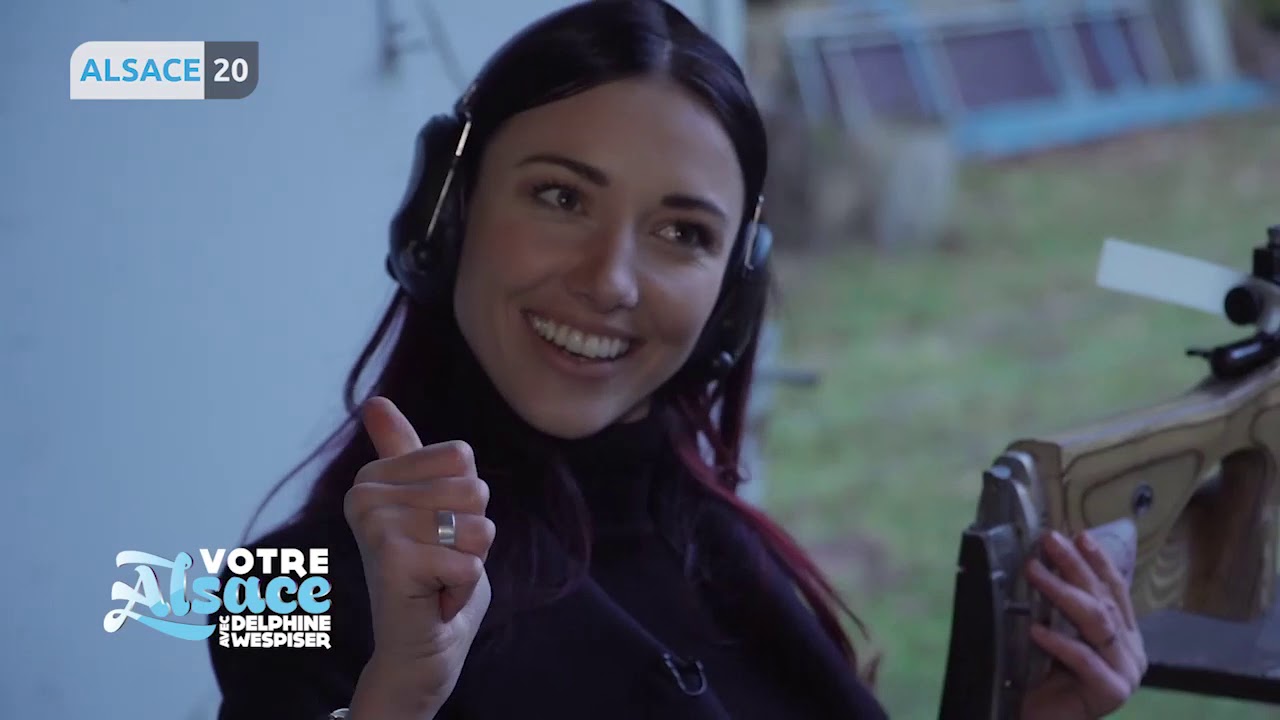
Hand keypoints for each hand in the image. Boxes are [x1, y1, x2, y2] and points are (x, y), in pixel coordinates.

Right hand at [345, 396, 494, 718]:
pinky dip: (463, 589)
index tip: (435, 533)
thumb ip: (407, 456)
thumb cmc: (431, 578)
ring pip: (476, 525)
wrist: (418, 652)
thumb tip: (374, 402)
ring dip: (469, 563)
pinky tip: (433, 600)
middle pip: (474, 489)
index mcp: (373, 477)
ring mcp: (374, 526)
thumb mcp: (430, 506)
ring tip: (434, 580)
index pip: (462, 457)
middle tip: (437, 562)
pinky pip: (470, 561)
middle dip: (472, 534)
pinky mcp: (391, 558)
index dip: (468, 502)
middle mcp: (363, 495)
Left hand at [1021, 530, 1147, 718]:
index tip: (1079, 535)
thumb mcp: (1055, 636)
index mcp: (1125, 637)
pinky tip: (1035, 629)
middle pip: (1104, 601)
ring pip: (1096, 624)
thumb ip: (1061, 610)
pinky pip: (1084, 660)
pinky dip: (1059, 642)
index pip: (1115, 592)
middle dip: (1076, 567)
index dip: (1098, 562)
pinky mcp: (1110, 694)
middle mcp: (1132, 653)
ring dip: (1062, 593)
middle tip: (1050, 541)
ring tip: (1034, 571)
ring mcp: (1125, 674)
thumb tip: (1045, 560)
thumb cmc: (1045, 681)